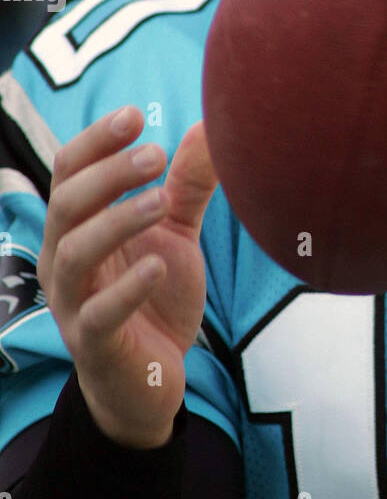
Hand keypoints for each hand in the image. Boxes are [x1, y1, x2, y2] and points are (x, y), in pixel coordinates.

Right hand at [37, 107, 217, 447]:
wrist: (148, 381)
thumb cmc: (153, 297)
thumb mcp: (174, 235)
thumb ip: (186, 186)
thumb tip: (209, 126)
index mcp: (77, 228)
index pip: (69, 173)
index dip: (96, 142)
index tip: (134, 117)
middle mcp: (64, 261)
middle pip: (66, 204)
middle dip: (108, 174)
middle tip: (156, 154)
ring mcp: (74, 304)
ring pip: (75, 254)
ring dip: (116, 221)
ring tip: (161, 201)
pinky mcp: (94, 344)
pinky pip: (100, 315)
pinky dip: (128, 288)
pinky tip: (159, 267)